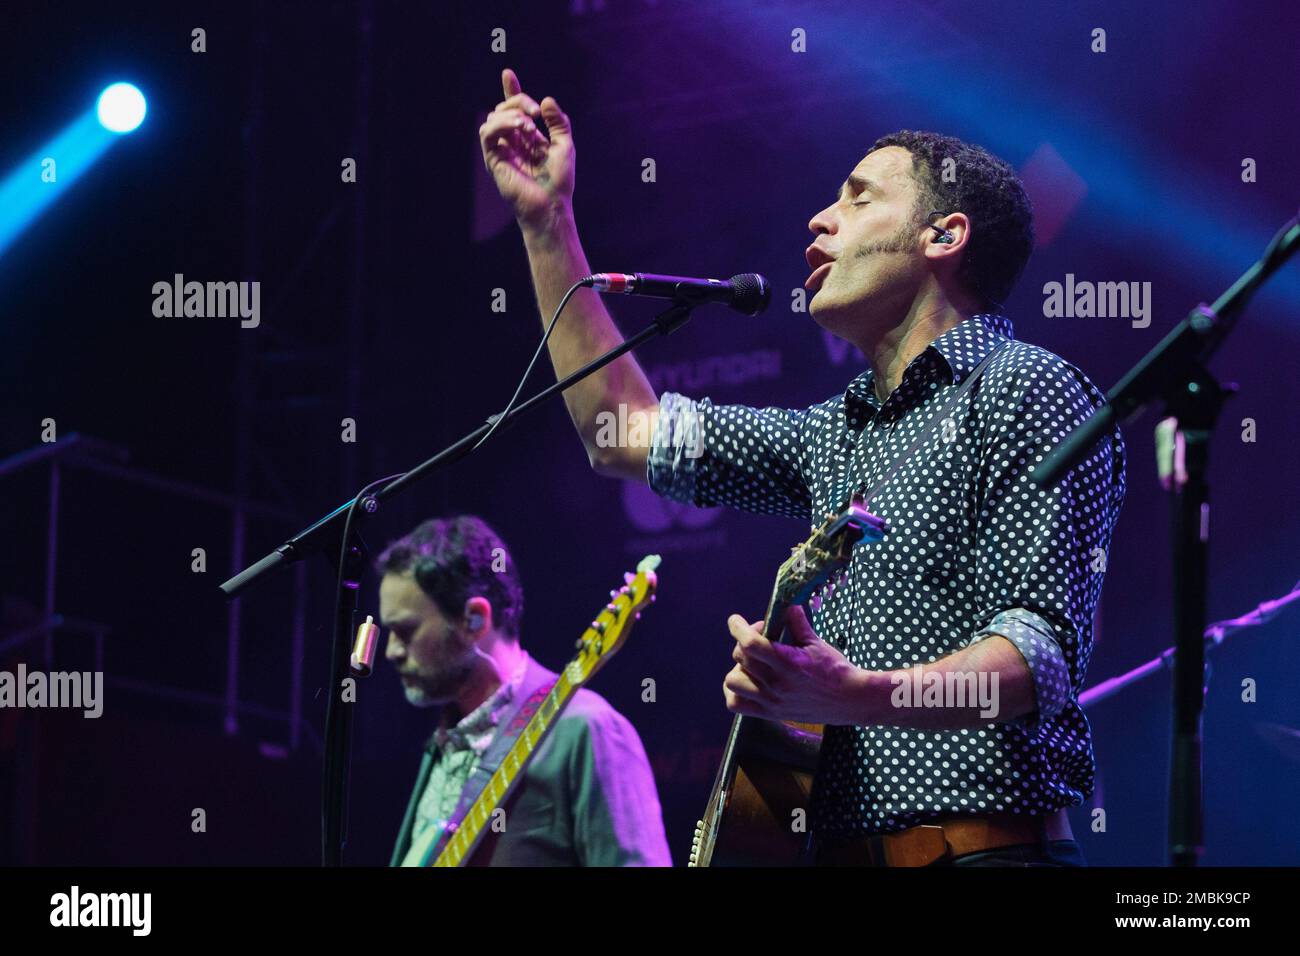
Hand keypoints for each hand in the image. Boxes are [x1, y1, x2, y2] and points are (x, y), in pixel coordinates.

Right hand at [478, 68, 574, 231]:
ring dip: (512, 114)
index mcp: (527, 139)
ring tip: (528, 126)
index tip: (508, 73)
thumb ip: (558, 122)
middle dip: (520, 101)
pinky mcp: (493, 160)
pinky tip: (519, 128)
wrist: (551, 205)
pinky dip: (502, 124)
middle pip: (504, 108)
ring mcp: (501, 151)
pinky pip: (487, 133)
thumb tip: (546, 100)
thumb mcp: (565, 145)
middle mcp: (512, 142)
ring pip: (493, 118)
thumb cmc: (559, 181)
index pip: (515, 110)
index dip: (511, 91)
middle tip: (536, 114)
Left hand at [723, 606, 870, 724]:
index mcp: (789, 663)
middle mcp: (777, 684)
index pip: (751, 644)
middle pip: (741, 658)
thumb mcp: (817, 643)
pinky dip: (735, 692)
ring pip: (733, 681)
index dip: (738, 628)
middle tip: (760, 639)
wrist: (850, 700)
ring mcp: (773, 701)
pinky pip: (736, 704)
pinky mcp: (771, 714)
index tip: (735, 620)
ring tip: (752, 664)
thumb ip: (798, 623)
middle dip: (744, 642)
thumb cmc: (836, 669)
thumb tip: (787, 605)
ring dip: (738, 668)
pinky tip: (747, 682)